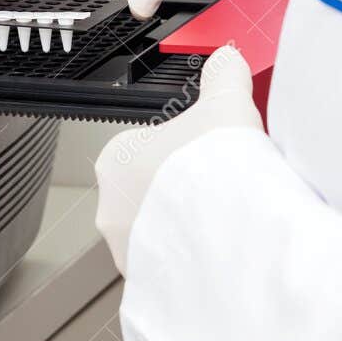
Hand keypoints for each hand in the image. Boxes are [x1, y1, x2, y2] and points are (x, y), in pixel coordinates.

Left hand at [94, 45, 261, 275]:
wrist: (231, 227)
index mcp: (115, 160)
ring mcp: (125, 249)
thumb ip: (223, 75)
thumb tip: (228, 57)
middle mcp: (110, 207)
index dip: (183, 152)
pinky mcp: (147, 283)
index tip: (208, 158)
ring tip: (224, 222)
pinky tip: (222, 250)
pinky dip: (193, 262)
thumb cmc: (214, 167)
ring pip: (159, 233)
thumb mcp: (224, 103)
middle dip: (182, 194)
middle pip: (151, 194)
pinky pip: (170, 268)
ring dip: (187, 229)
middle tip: (220, 191)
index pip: (144, 150)